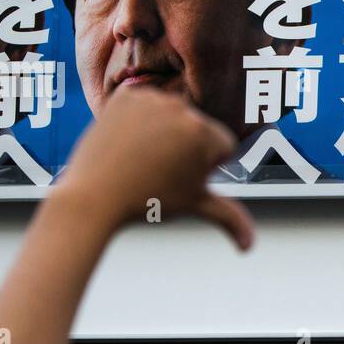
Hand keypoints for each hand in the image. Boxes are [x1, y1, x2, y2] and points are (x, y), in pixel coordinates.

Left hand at [55, 86, 254, 248]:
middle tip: (159, 171)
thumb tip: (249, 246)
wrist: (93, 197)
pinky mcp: (127, 96)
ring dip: (164, 133)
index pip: (224, 145)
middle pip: (198, 128)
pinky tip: (129, 142)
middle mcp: (182, 110)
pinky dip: (139, 121)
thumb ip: (231, 219)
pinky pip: (145, 106)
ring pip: (172, 116)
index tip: (180, 178)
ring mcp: (152, 100)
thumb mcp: (195, 206)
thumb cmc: (146, 203)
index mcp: (205, 135)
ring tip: (143, 158)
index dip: (207, 167)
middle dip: (186, 148)